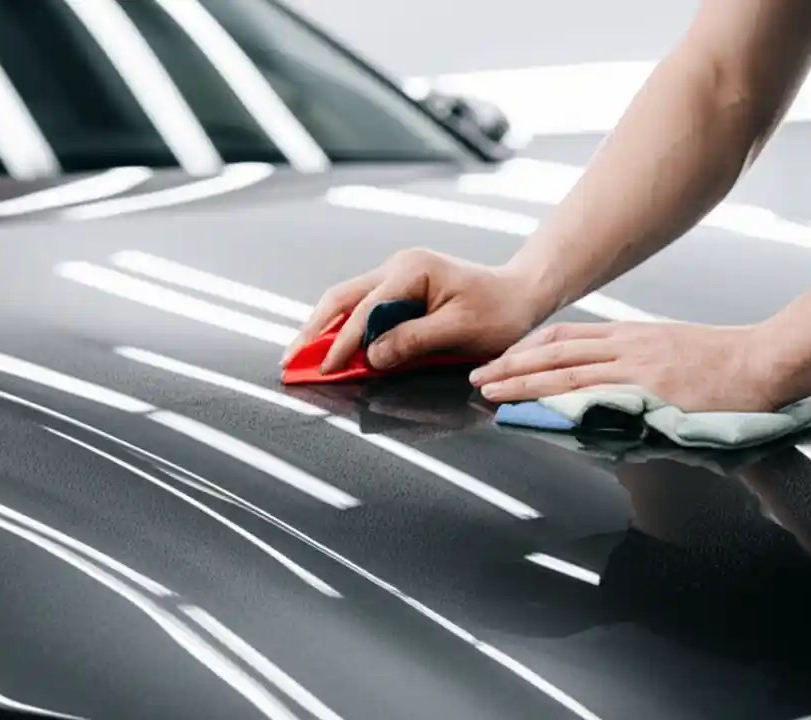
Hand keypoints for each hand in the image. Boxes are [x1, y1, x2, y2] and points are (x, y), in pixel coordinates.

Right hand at [281, 248, 552, 373]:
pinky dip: (339, 327)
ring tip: (298, 355)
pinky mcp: (396, 289)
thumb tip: (372, 356)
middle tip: (290, 360)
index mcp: (412, 270)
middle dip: (313, 330)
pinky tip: (325, 346)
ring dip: (320, 328)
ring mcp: (394, 275)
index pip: (365, 310)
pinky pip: (359, 307)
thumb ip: (413, 341)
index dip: (342, 342)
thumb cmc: (499, 311)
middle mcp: (396, 266)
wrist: (520, 294)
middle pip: (341, 297)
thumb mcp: (460, 330)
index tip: (324, 368)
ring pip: (344, 300)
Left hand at [469, 321, 780, 411]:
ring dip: (524, 384)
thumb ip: (631, 364)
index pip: (564, 337)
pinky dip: (565, 403)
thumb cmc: (721, 360)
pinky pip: (599, 397)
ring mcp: (636, 368)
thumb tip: (600, 386)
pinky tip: (540, 409)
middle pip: (555, 354)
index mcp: (627, 335)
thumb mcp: (667, 349)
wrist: (764, 360)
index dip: (527, 349)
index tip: (499, 359)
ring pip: (567, 375)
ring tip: (493, 393)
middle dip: (511, 366)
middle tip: (478, 377)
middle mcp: (625, 346)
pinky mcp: (651, 391)